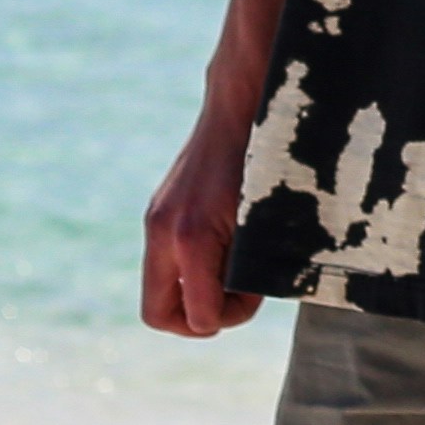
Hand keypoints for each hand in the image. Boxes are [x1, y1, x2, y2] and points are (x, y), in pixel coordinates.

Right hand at [138, 94, 267, 338]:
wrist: (242, 104)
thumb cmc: (268, 161)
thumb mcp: (268, 221)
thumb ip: (251, 268)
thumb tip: (239, 304)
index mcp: (192, 238)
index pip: (197, 316)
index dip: (230, 318)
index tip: (253, 296)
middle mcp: (163, 232)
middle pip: (158, 314)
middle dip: (198, 320)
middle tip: (234, 302)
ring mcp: (156, 221)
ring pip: (159, 290)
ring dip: (194, 295)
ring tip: (234, 272)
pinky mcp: (159, 212)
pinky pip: (164, 263)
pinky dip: (189, 271)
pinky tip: (224, 250)